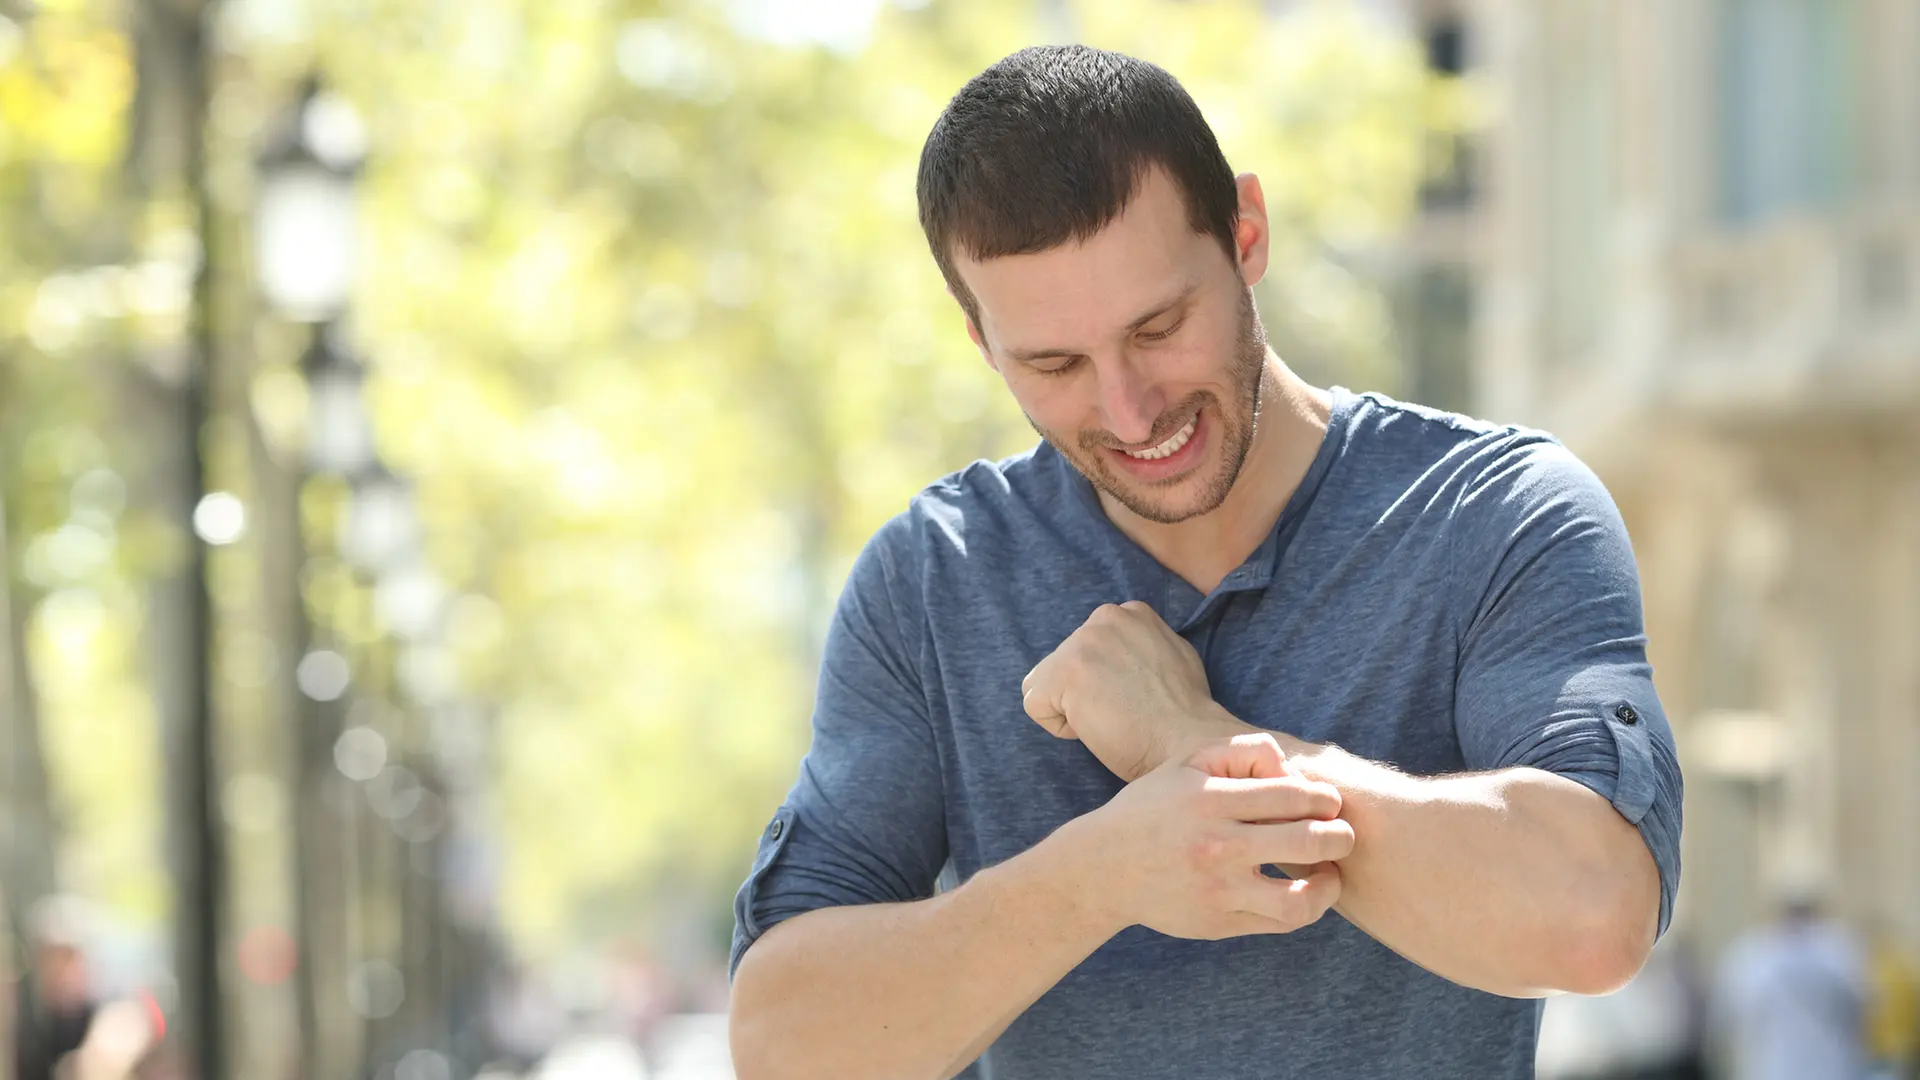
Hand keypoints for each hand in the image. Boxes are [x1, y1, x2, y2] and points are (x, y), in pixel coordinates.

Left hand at [1022, 601, 1250, 780]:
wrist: (1189, 743)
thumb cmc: (1186, 715)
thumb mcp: (1173, 655)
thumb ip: (1140, 644)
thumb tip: (1119, 654)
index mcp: (1130, 612)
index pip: (1089, 648)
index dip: (1105, 681)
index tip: (1134, 697)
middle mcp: (1104, 618)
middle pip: (1064, 662)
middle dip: (1084, 691)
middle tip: (1122, 712)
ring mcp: (1083, 643)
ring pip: (1045, 682)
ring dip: (1070, 707)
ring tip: (1110, 719)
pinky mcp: (1065, 673)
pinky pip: (1035, 705)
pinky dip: (1059, 727)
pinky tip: (1094, 729)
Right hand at [1053, 735, 1351, 940]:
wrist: (1104, 868)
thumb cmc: (1154, 808)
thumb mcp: (1185, 763)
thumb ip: (1242, 750)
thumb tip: (1294, 769)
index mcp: (1210, 799)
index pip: (1295, 795)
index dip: (1325, 798)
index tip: (1327, 803)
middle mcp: (1217, 846)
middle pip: (1309, 841)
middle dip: (1339, 835)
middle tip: (1341, 834)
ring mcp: (1218, 890)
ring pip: (1301, 898)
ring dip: (1330, 883)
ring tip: (1331, 872)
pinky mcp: (1218, 923)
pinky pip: (1280, 922)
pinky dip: (1305, 908)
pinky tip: (1305, 891)